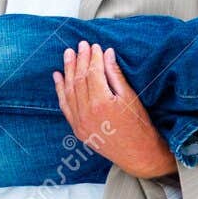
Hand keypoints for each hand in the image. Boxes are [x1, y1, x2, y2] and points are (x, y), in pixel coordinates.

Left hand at [53, 41, 174, 179]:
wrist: (137, 154)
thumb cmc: (139, 125)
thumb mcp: (130, 97)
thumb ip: (115, 75)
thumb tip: (107, 54)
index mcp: (101, 103)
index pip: (92, 73)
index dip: (92, 57)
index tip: (94, 46)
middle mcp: (86, 113)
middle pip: (78, 80)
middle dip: (79, 60)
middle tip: (80, 45)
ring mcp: (79, 122)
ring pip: (69, 91)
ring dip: (67, 71)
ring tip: (68, 55)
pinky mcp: (77, 129)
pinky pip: (65, 106)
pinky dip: (60, 90)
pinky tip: (58, 77)